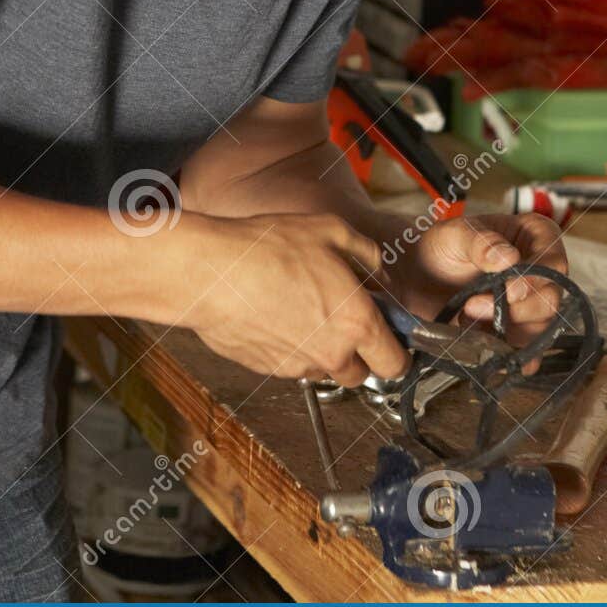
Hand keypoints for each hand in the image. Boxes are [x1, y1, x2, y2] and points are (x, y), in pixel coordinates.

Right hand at [178, 212, 409, 387]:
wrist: (210, 273)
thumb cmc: (266, 249)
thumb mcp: (331, 231)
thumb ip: (368, 254)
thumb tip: (380, 273)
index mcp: (357, 322)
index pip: (396, 363)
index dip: (396, 351)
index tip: (389, 337)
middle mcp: (331, 352)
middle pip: (362, 375)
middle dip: (359, 353)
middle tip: (343, 320)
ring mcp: (298, 366)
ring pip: (325, 371)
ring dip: (323, 351)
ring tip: (303, 311)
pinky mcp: (269, 370)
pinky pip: (293, 367)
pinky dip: (292, 349)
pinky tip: (278, 316)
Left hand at [393, 213, 570, 348]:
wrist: (417, 276)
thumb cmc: (441, 247)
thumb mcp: (455, 234)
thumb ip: (480, 242)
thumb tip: (507, 257)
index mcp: (535, 237)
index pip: (553, 261)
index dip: (536, 279)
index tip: (511, 290)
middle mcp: (540, 271)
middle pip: (549, 299)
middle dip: (514, 309)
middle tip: (473, 306)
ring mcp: (531, 304)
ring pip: (541, 328)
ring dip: (506, 331)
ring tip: (468, 318)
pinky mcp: (518, 332)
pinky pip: (527, 351)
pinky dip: (509, 354)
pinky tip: (491, 352)